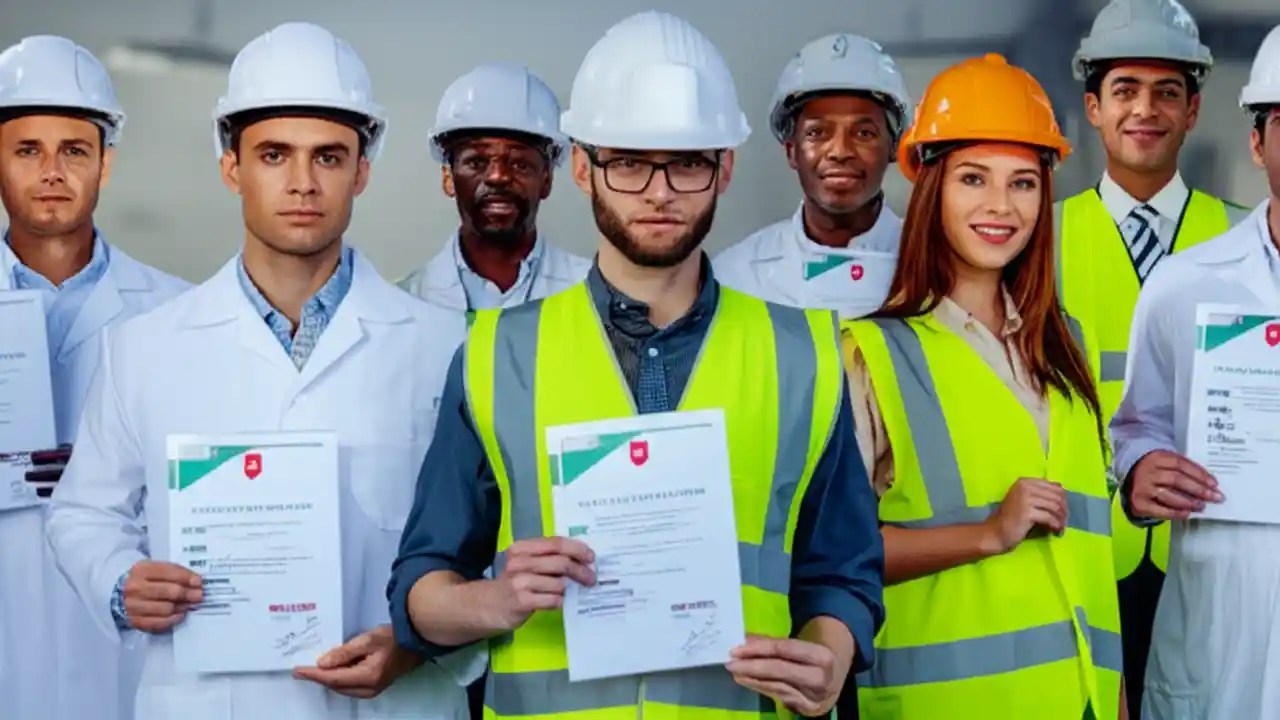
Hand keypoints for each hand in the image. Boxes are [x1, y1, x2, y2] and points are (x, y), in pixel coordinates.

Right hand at [123, 560, 203, 632]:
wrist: (118, 593)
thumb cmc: (144, 579)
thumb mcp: (155, 568)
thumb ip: (174, 572)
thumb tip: (196, 581)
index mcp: (141, 570)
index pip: (169, 572)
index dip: (187, 577)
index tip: (199, 582)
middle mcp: (135, 587)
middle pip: (170, 592)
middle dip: (188, 594)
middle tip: (199, 595)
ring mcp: (133, 606)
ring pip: (166, 609)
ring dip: (182, 607)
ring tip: (188, 604)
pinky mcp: (135, 621)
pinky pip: (159, 623)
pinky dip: (173, 619)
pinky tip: (179, 614)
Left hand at [293, 625, 420, 698]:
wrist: (415, 641)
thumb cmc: (393, 637)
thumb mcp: (368, 639)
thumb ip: (344, 652)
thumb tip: (322, 663)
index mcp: (368, 677)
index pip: (333, 678)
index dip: (313, 674)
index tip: (297, 670)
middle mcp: (369, 688)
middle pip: (336, 685)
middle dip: (318, 677)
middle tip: (302, 668)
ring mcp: (373, 690)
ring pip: (342, 687)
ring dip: (328, 678)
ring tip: (313, 669)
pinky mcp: (374, 687)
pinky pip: (350, 686)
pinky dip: (339, 679)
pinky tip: (333, 670)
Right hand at [488, 536, 595, 631]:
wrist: (487, 605)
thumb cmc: (513, 582)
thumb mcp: (525, 564)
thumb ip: (547, 557)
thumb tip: (581, 559)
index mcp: (522, 548)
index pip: (556, 543)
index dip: (577, 549)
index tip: (590, 557)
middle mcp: (519, 562)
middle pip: (561, 563)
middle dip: (581, 571)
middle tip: (591, 578)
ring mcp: (519, 582)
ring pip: (558, 583)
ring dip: (570, 589)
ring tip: (572, 591)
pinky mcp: (521, 601)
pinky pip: (552, 600)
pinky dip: (560, 601)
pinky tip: (559, 601)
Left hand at [726, 634, 840, 716]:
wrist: (837, 677)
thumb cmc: (815, 655)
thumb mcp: (802, 643)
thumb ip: (774, 642)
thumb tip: (745, 639)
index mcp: (822, 655)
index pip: (784, 649)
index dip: (758, 648)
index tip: (737, 648)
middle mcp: (820, 678)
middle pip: (779, 670)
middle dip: (751, 666)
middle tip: (730, 663)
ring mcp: (814, 697)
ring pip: (776, 686)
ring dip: (752, 679)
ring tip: (736, 672)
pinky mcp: (807, 709)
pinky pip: (778, 696)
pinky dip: (761, 687)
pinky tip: (748, 681)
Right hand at [983, 478, 1067, 553]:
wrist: (995, 532)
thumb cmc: (1011, 518)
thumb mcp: (1025, 500)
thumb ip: (1040, 494)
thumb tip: (1063, 494)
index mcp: (1025, 482)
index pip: (1054, 486)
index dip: (1063, 499)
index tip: (1064, 512)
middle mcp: (1025, 487)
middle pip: (1057, 496)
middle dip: (1064, 510)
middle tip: (1065, 521)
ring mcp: (1025, 498)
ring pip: (1055, 506)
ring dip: (1062, 519)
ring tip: (1061, 527)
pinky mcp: (1027, 512)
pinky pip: (1049, 517)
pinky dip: (1056, 525)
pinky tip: (1056, 531)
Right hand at [1130, 450, 1221, 519]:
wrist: (1130, 481)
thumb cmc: (1155, 473)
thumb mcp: (1166, 464)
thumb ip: (1184, 471)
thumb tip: (1208, 485)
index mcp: (1156, 458)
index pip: (1180, 464)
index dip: (1199, 474)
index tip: (1214, 484)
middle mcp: (1148, 472)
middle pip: (1176, 479)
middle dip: (1198, 489)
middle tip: (1214, 497)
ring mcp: (1142, 487)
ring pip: (1168, 494)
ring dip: (1188, 502)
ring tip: (1201, 506)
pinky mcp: (1139, 502)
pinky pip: (1159, 509)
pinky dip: (1175, 512)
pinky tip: (1186, 513)